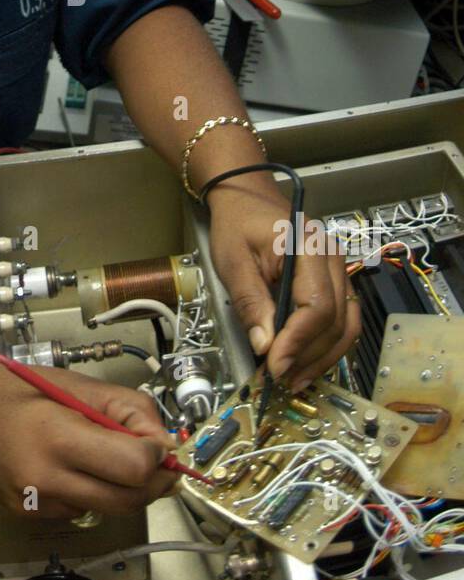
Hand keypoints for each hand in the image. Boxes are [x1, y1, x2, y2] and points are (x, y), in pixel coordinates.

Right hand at [0, 345, 177, 518]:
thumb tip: (165, 443)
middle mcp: (46, 479)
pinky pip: (80, 510)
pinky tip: (77, 468)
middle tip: (163, 463)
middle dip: (154, 483)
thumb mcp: (80, 386)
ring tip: (116, 459)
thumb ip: (129, 411)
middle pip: (128, 500)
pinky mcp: (28, 515)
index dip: (158, 458)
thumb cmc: (18, 386)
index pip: (133, 467)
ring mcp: (35, 503)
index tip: (162, 445)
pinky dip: (92, 493)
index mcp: (60, 437)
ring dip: (124, 490)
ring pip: (107, 510)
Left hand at [207, 181, 360, 390]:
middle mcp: (333, 259)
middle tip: (279, 379)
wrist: (246, 200)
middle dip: (308, 356)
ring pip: (346, 326)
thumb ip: (251, 302)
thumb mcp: (233, 261)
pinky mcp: (335, 282)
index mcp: (309, 247)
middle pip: (336, 321)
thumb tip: (265, 346)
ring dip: (322, 358)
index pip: (316, 306)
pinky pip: (342, 320)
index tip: (274, 367)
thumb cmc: (238, 225)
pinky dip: (327, 346)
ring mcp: (339, 270)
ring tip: (293, 379)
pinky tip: (305, 363)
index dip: (297, 342)